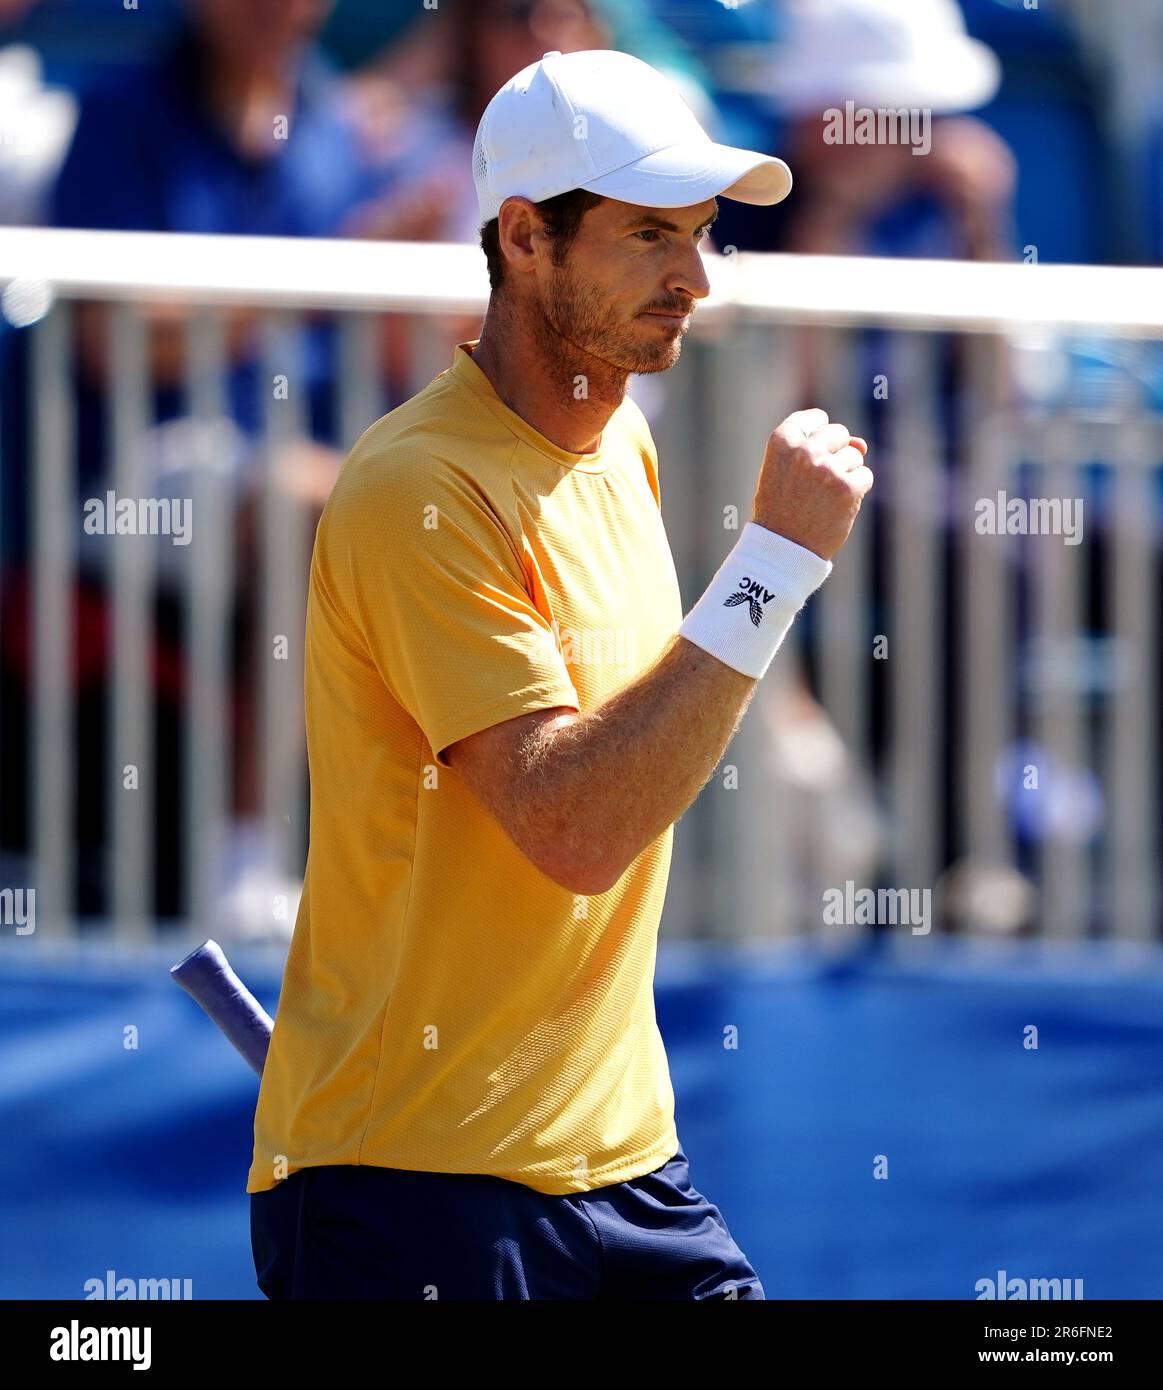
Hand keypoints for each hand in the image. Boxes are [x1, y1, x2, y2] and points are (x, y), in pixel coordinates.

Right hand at [751, 408, 872, 560]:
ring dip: (845, 474)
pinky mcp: (847, 488)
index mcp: (782, 442)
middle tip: (815, 483)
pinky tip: (836, 506)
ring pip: (854, 456)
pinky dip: (856, 491)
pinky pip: (865, 476)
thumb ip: (819, 447)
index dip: (816, 434)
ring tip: (822, 498)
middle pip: (838, 434)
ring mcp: (827, 469)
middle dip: (834, 454)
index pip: (813, 419)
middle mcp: (805, 451)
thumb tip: (862, 444)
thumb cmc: (782, 508)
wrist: (783, 549)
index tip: (810, 456)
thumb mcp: (787, 471)